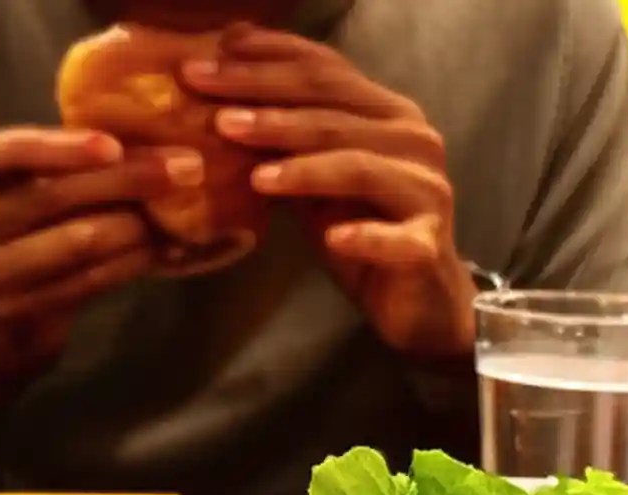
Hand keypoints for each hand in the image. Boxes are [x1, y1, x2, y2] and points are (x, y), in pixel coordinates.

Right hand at [0, 126, 203, 379]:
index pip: (11, 150)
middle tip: (188, 169)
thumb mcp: (26, 190)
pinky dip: (136, 262)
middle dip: (130, 179)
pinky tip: (169, 251)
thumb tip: (155, 137)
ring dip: (141, 227)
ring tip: (184, 214)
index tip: (114, 146)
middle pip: (59, 195)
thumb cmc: (22, 235)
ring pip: (82, 241)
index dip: (63, 147)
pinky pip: (92, 279)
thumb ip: (69, 164)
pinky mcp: (23, 309)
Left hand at [182, 24, 475, 357]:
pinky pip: (395, 239)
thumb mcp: (313, 175)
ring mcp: (426, 190)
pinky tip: (333, 239)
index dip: (261, 66)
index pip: (323, 73)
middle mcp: (413, 139)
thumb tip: (219, 93)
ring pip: (360, 168)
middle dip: (271, 113)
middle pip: (335, 115)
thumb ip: (283, 137)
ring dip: (306, 170)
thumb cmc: (359, 224)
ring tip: (257, 178)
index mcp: (386, 111)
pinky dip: (365, 237)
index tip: (200, 68)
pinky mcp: (427, 244)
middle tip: (218, 119)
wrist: (416, 295)